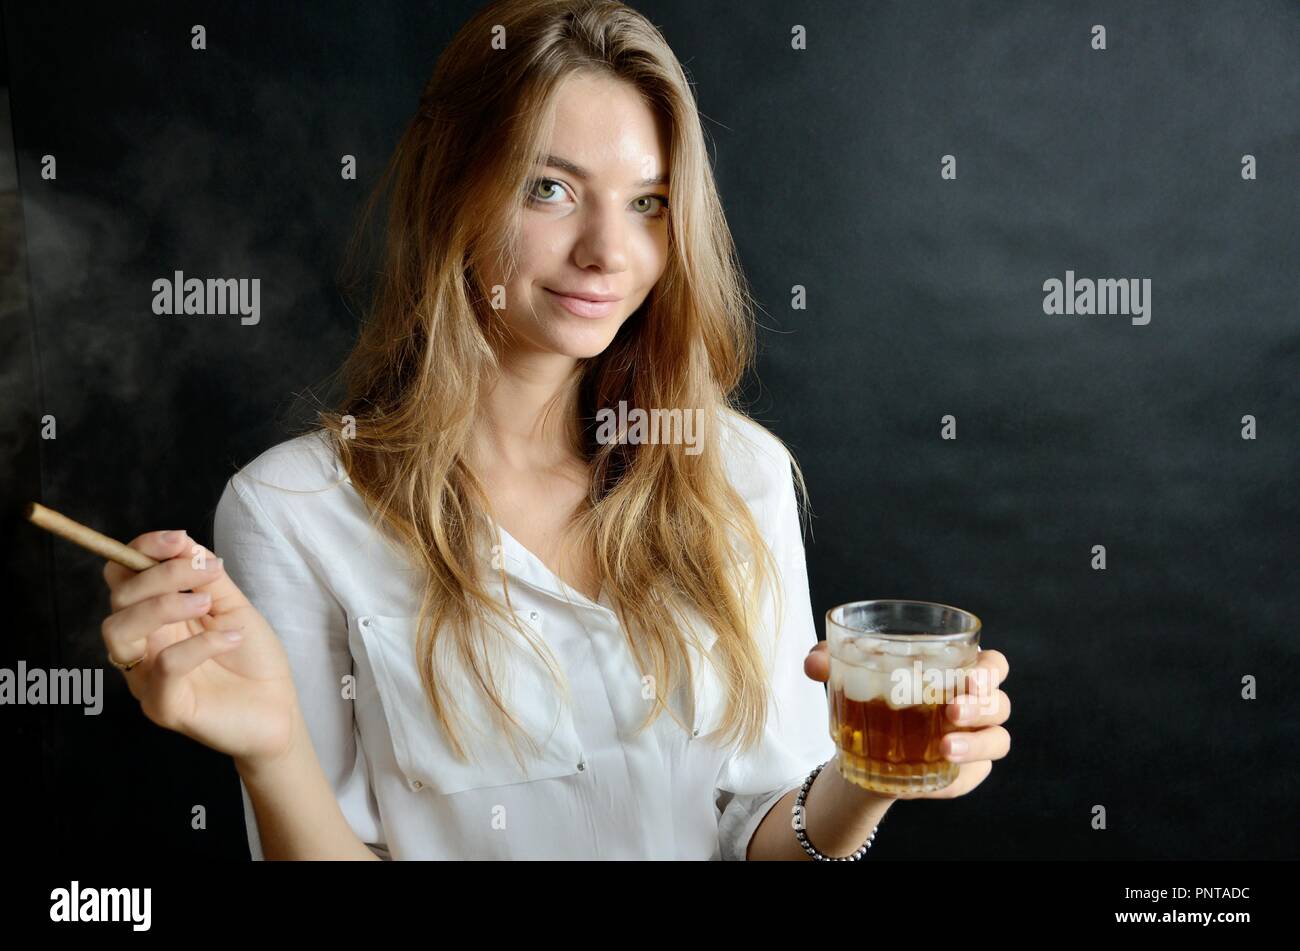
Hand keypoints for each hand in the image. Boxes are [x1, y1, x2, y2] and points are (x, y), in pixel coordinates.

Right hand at [100, 529, 301, 766]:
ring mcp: (147, 678)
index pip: (123, 577)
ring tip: (207, 603)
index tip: (178, 539)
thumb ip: (207, 578)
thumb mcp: (233, 607)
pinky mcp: (163, 706)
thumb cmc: (252, 659)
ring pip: (119, 631)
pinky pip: (163, 667)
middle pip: (118, 598)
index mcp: (154, 619)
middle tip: (206, 572)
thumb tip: (184, 543)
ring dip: (164, 605)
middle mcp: (142, 646)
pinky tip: (231, 638)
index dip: (141, 551)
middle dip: (160, 574)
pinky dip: (199, 644)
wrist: (279, 710)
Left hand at [804, 641, 1010, 799]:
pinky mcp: (966, 774)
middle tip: (951, 710)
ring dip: (974, 744)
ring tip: (945, 748)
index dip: (989, 670)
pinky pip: (971, 778)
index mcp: (957, 671)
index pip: (993, 665)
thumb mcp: (849, 675)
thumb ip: (831, 661)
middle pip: (999, 703)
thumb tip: (814, 661)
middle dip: (981, 706)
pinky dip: (955, 780)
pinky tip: (932, 782)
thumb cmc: (872, 695)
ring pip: (996, 740)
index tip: (968, 675)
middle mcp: (975, 706)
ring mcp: (975, 741)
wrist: (863, 747)